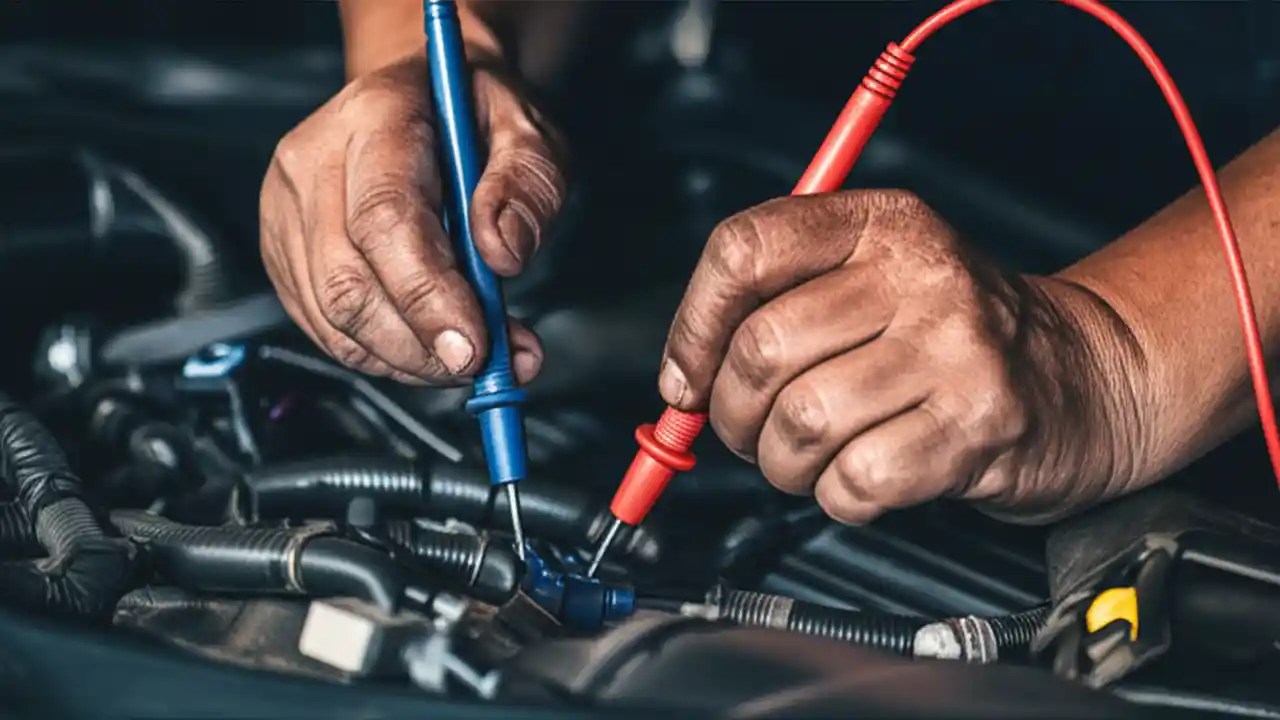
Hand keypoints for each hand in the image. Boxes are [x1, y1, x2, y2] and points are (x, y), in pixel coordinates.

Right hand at [260, 52, 564, 384]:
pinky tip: (431, 347)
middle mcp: (313, 160)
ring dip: (408, 359)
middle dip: (421, 345)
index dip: (429, 297)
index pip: (385, 220)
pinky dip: (384, 356)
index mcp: (374, 117)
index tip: (476, 347)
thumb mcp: (531, 131)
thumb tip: (503, 253)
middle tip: (487, 362)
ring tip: (471, 355)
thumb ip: (527, 186)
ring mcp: (287, 208)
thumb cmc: (477, 116)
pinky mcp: (283, 251)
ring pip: (332, 316)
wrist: (430, 98)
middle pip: (347, 282)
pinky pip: (326, 328)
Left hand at [659, 190, 1149, 523]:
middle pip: (762, 346)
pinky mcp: (978, 427)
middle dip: (732, 413)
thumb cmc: (959, 335)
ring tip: (807, 458)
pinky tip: (862, 479)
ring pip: (802, 420)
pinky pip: (855, 479)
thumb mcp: (879, 279)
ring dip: (782, 462)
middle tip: (749, 431)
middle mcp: (920, 274)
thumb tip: (686, 377)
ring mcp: (955, 350)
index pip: (744, 250)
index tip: (687, 376)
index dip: (693, 325)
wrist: (1091, 375)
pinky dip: (837, 497)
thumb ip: (784, 303)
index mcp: (880, 223)